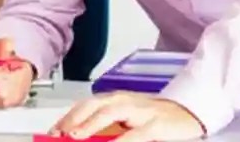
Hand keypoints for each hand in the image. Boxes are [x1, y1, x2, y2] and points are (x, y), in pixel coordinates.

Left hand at [52, 92, 205, 141]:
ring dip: (88, 125)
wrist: (189, 113)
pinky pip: (136, 134)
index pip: (83, 107)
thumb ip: (103, 131)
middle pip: (91, 106)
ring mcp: (139, 112)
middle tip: (55, 134)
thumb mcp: (125, 125)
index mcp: (113, 101)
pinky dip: (121, 140)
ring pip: (109, 114)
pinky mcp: (156, 125)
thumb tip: (77, 138)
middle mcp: (124, 102)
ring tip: (73, 136)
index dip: (64, 119)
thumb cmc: (154, 119)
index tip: (49, 132)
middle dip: (70, 120)